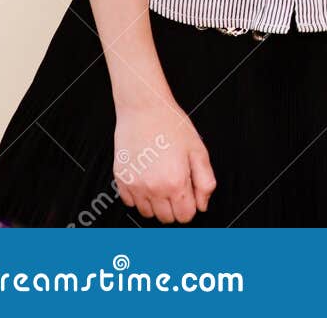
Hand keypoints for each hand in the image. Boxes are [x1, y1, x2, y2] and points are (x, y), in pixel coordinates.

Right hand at [113, 98, 215, 223]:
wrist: (144, 108)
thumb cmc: (171, 124)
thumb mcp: (198, 149)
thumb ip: (205, 181)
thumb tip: (202, 205)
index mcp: (175, 182)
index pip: (185, 216)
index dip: (190, 205)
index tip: (189, 193)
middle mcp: (153, 189)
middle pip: (166, 218)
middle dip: (175, 206)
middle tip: (176, 184)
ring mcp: (135, 186)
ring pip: (147, 213)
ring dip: (156, 203)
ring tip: (161, 179)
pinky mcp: (121, 181)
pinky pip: (130, 203)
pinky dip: (139, 196)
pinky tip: (147, 177)